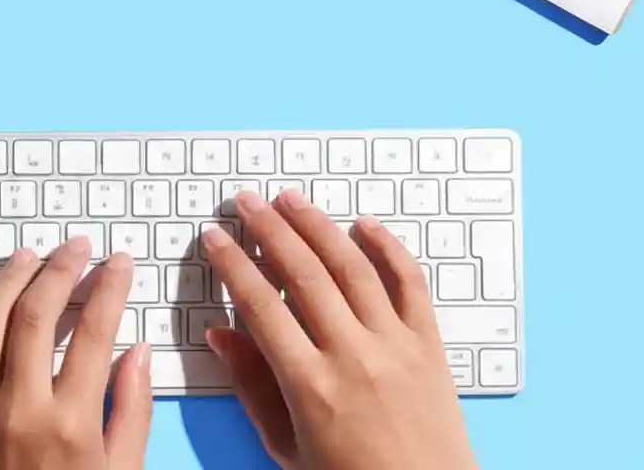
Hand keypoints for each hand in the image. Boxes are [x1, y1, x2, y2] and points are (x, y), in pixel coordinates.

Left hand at [0, 237, 153, 469]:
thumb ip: (132, 412)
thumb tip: (139, 353)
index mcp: (70, 424)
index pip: (94, 334)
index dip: (110, 289)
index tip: (119, 264)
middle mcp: (19, 412)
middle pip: (35, 316)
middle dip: (59, 271)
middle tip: (76, 247)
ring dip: (9, 283)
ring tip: (28, 256)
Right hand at [202, 190, 476, 469]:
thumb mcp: (286, 445)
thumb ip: (252, 387)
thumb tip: (220, 335)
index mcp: (309, 385)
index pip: (260, 305)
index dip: (232, 264)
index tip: (215, 237)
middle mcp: (352, 356)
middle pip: (302, 273)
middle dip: (268, 230)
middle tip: (245, 202)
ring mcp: (395, 345)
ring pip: (351, 266)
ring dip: (317, 226)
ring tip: (290, 199)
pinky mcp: (429, 343)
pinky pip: (409, 282)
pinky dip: (388, 248)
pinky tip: (363, 224)